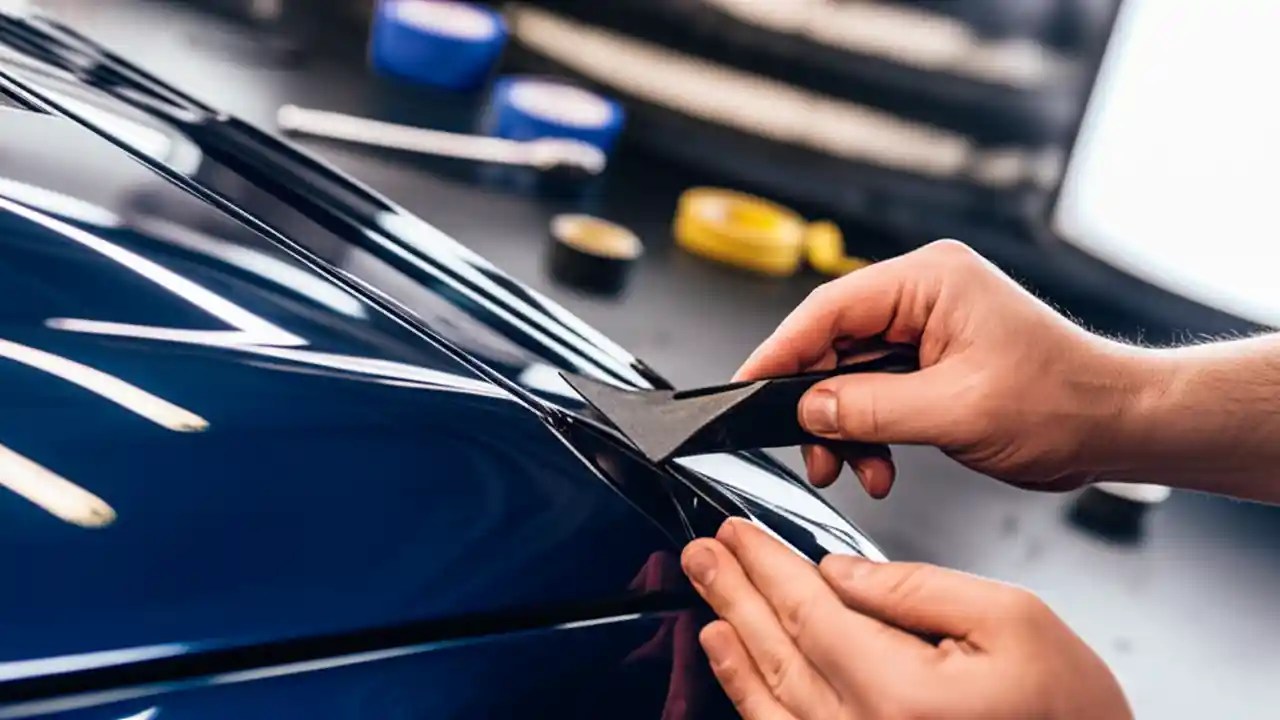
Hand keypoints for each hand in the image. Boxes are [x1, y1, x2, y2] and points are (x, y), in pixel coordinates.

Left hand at [682, 518, 1131, 719]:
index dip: (765, 565)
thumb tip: (839, 571)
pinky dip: (748, 694)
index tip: (736, 532)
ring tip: (706, 594)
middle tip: (701, 553)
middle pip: (775, 649)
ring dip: (731, 636)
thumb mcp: (1014, 620)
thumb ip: (915, 589)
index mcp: (900, 693)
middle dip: (733, 592)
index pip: (807, 612)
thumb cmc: (1072, 715)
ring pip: (768, 694)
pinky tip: (729, 658)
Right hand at [735, 239, 1152, 494]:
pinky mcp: (930, 364)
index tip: (747, 383)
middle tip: (812, 451)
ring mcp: (927, 329)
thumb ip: (873, 409)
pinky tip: (878, 467)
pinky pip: (875, 395)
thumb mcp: (958, 411)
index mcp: (931, 281)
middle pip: (834, 344)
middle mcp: (924, 296)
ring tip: (853, 469)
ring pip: (849, 376)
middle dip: (819, 404)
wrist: (1117, 427)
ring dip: (845, 428)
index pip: (830, 308)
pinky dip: (869, 434)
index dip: (781, 348)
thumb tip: (809, 408)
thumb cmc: (1065, 401)